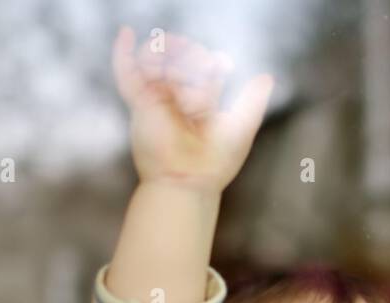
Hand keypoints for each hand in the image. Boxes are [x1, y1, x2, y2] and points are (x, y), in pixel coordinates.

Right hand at [112, 26, 273, 192]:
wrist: (188, 182)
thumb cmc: (216, 163)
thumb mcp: (241, 127)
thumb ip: (252, 101)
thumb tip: (266, 76)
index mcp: (201, 102)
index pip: (205, 68)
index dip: (212, 61)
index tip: (223, 66)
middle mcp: (177, 98)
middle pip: (182, 59)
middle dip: (193, 59)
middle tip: (201, 81)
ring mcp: (157, 99)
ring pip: (158, 61)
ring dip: (170, 58)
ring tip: (179, 76)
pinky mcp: (139, 104)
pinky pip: (126, 74)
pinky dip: (123, 53)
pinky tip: (127, 34)